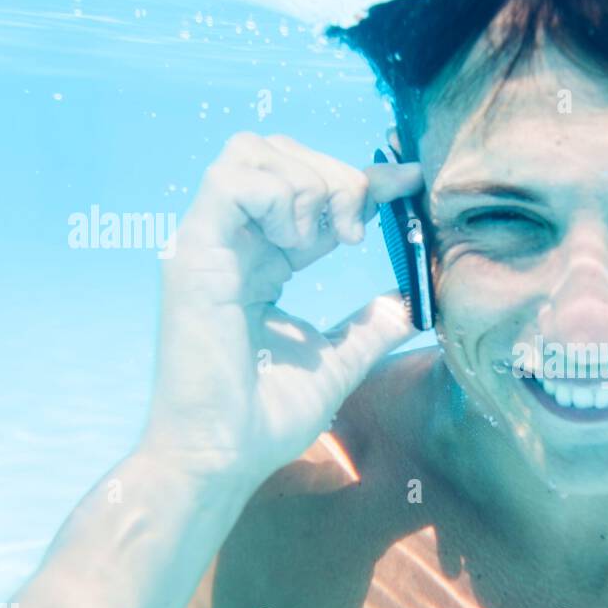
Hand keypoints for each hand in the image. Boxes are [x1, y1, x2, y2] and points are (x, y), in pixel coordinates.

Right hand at [139, 132, 422, 484]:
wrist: (224, 456)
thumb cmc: (266, 418)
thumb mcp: (336, 361)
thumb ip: (371, 326)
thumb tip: (413, 301)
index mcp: (260, 261)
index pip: (310, 193)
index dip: (362, 179)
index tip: (409, 181)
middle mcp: (231, 242)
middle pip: (276, 151)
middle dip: (334, 174)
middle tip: (357, 231)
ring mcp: (208, 243)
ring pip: (252, 152)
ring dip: (309, 182)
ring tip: (329, 239)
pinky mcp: (194, 253)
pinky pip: (232, 182)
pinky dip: (279, 197)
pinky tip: (298, 244)